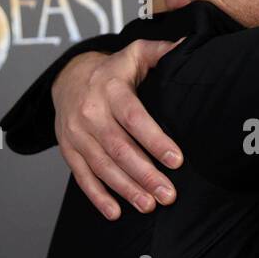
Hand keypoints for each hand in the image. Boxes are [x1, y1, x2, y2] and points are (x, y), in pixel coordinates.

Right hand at [52, 40, 184, 219]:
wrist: (68, 78)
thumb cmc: (112, 71)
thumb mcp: (135, 53)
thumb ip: (161, 52)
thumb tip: (190, 45)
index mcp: (111, 90)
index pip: (134, 118)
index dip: (155, 140)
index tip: (176, 160)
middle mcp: (90, 113)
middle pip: (119, 148)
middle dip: (144, 174)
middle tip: (168, 194)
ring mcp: (77, 134)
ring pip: (102, 166)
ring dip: (126, 189)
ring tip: (149, 205)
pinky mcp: (68, 150)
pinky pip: (82, 177)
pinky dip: (98, 197)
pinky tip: (116, 212)